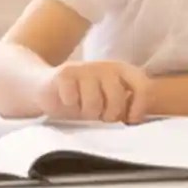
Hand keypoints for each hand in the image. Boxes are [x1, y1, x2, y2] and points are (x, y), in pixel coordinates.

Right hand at [34, 61, 151, 123]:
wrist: (45, 86)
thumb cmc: (83, 98)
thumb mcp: (108, 101)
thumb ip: (125, 106)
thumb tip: (136, 120)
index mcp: (122, 70)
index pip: (142, 87)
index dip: (139, 107)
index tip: (129, 120)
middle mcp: (106, 66)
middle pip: (117, 100)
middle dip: (108, 116)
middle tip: (98, 115)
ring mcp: (85, 68)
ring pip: (94, 105)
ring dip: (86, 113)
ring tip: (81, 108)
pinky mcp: (65, 73)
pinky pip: (73, 101)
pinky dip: (69, 107)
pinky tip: (67, 101)